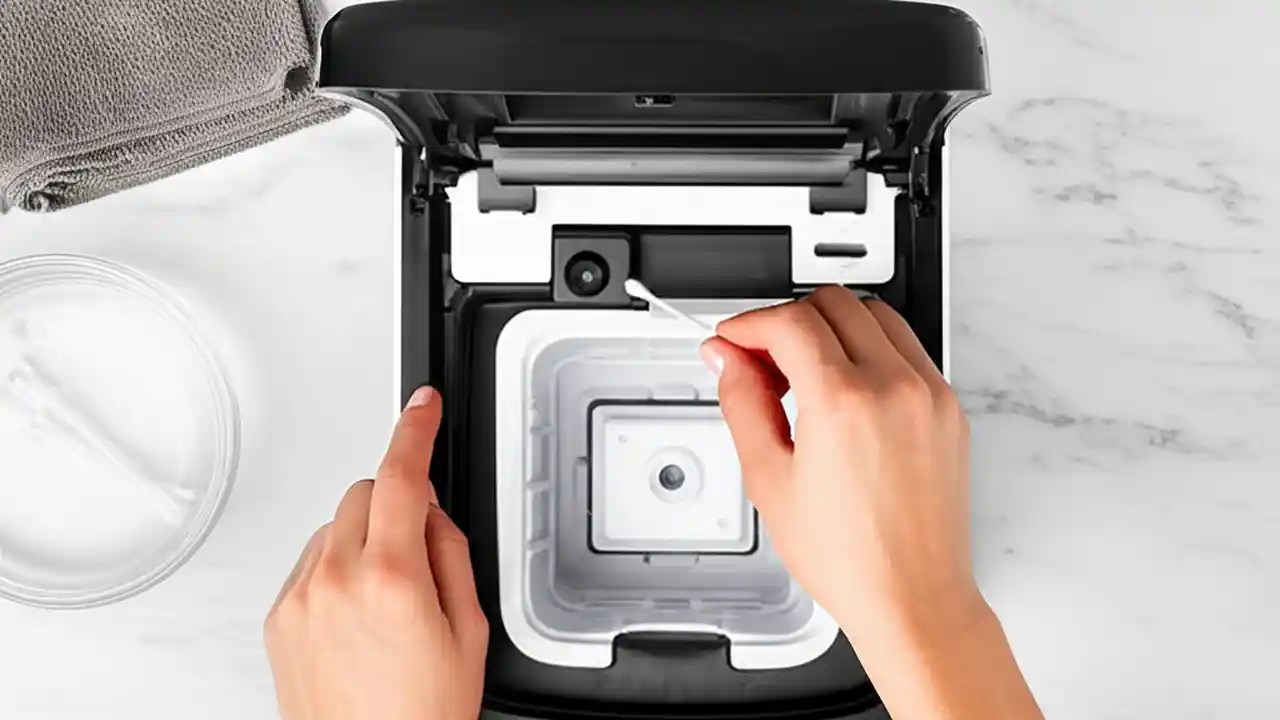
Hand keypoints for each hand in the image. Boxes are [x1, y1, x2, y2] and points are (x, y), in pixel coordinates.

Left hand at [264, 387, 487, 719]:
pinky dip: (338, 566)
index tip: (422, 406)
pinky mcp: (279, 617)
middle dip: (396, 502)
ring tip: (391, 599)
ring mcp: (300, 598)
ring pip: (335, 525)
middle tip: (422, 549)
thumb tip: (430, 512)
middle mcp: (335, 580)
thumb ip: (450, 552)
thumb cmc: (421, 712)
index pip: (401, 476)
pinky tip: (362, 614)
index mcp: (391, 578)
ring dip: (365, 536)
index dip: (415, 430)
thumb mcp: (469, 630)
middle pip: (363, 492)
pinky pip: (311, 561)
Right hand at [703, 287, 1039, 718]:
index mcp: (844, 403)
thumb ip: (743, 403)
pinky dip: (870, 349)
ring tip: (803, 373)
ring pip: (875, 314)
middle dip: (787, 319)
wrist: (912, 598)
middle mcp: (895, 388)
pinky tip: (845, 388)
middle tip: (760, 357)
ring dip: (831, 326)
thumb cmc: (848, 559)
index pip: (790, 322)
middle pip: (833, 303)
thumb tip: (729, 359)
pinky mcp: (949, 408)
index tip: (732, 341)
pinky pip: (907, 348)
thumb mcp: (769, 480)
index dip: (749, 324)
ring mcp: (930, 394)